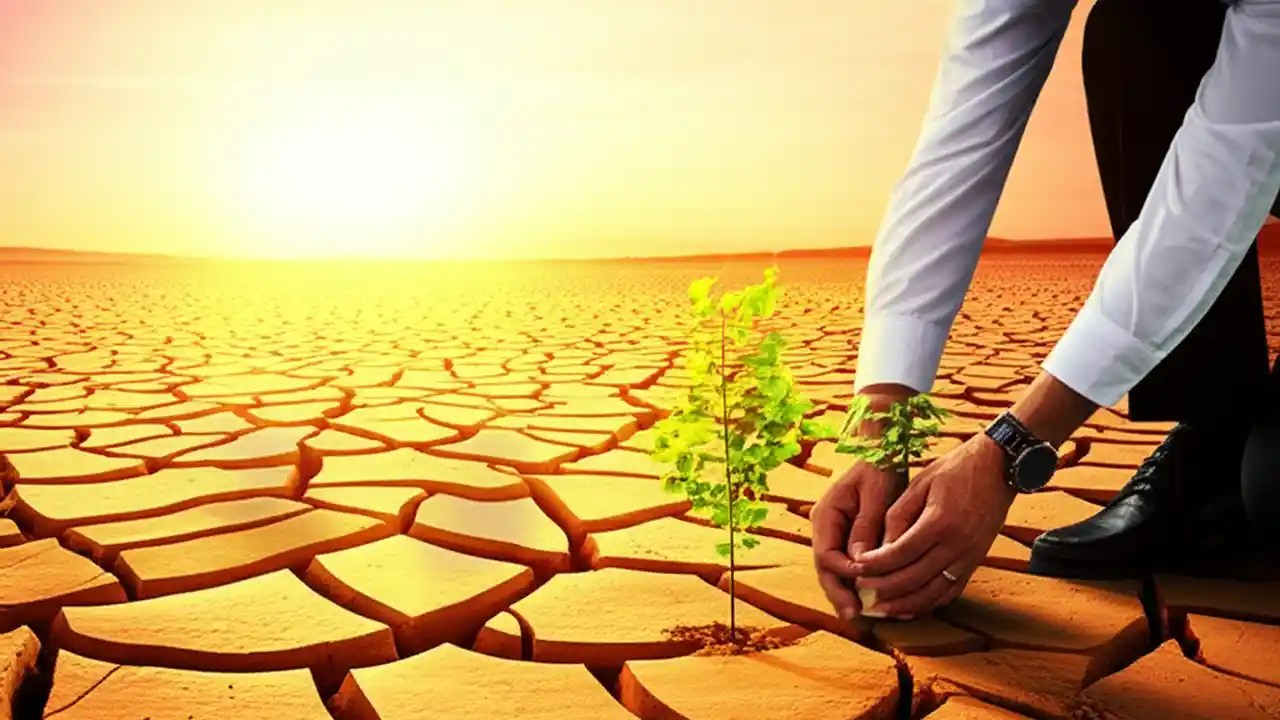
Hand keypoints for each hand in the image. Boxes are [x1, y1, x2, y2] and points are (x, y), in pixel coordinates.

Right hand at [810, 460, 905, 620]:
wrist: (884, 453)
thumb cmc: (880, 470)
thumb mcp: (876, 496)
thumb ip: (866, 528)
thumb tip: (860, 561)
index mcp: (825, 515)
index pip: (826, 553)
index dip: (843, 572)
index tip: (864, 581)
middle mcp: (825, 528)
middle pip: (826, 568)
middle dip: (838, 593)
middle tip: (853, 614)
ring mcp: (836, 534)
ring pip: (836, 571)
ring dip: (847, 592)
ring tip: (862, 614)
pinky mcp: (850, 539)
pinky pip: (850, 565)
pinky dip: (859, 582)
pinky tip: (874, 597)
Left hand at [852, 433, 1014, 618]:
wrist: (998, 468)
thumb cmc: (956, 470)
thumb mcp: (920, 484)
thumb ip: (898, 516)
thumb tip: (881, 547)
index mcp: (939, 522)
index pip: (900, 554)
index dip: (876, 565)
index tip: (856, 568)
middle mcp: (957, 545)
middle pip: (914, 578)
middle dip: (884, 589)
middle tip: (861, 591)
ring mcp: (970, 557)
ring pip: (933, 593)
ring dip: (905, 604)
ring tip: (882, 609)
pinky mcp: (976, 561)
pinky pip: (952, 591)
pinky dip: (931, 603)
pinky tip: (911, 606)